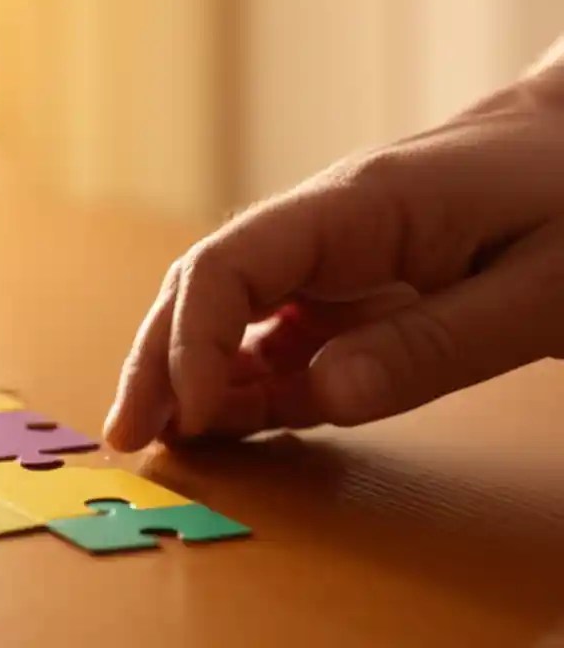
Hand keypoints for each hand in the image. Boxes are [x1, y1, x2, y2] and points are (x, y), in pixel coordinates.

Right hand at [105, 65, 563, 450]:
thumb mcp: (542, 287)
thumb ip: (434, 344)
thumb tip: (320, 397)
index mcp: (357, 207)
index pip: (229, 263)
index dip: (191, 339)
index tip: (193, 415)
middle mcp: (325, 228)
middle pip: (204, 286)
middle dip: (158, 361)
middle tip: (126, 435)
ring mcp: (334, 259)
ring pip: (231, 315)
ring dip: (193, 376)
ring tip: (173, 440)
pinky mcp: (351, 288)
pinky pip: (280, 336)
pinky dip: (250, 382)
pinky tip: (238, 421)